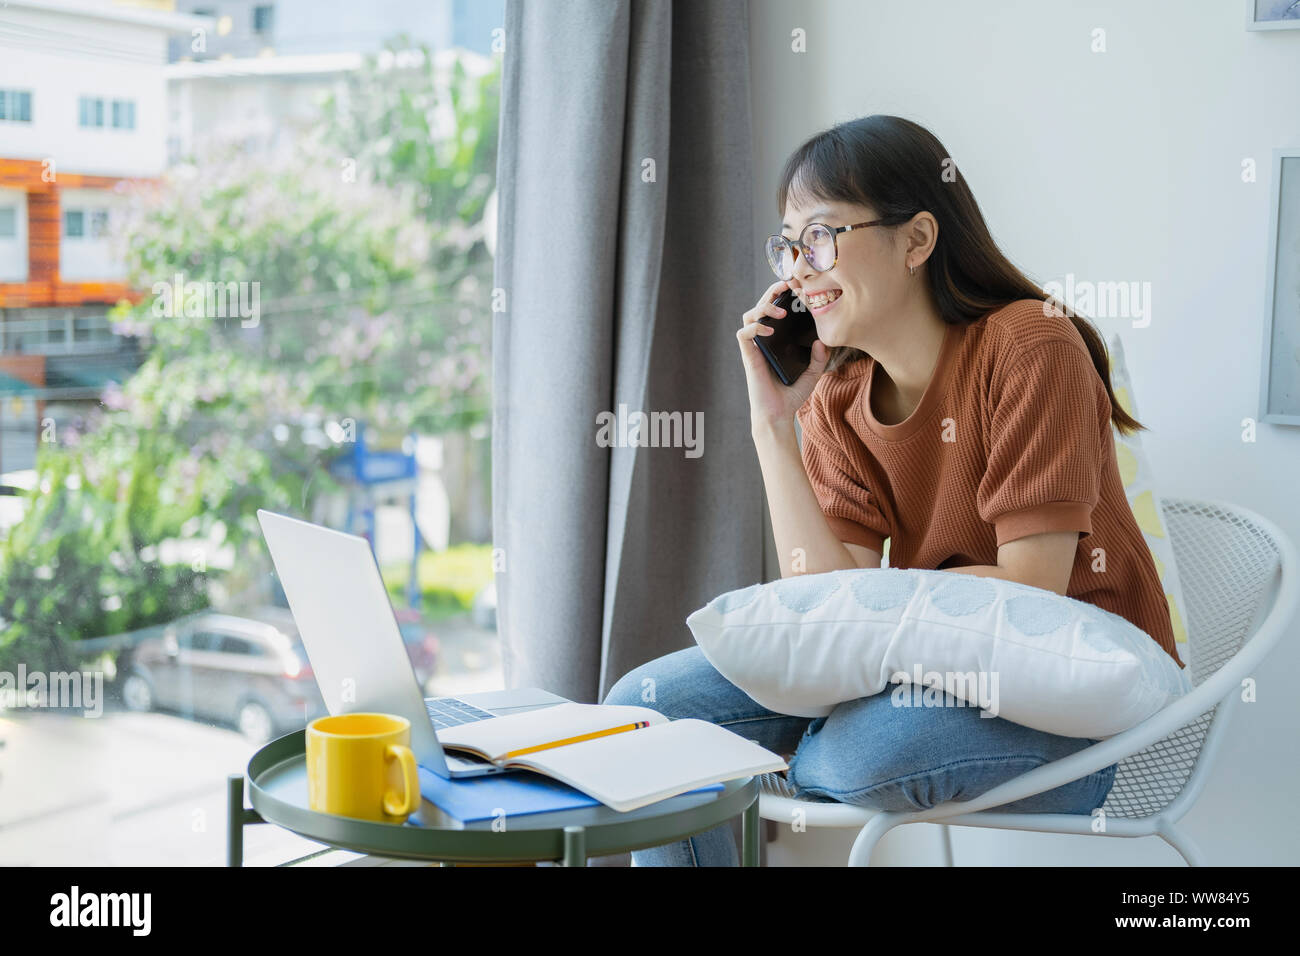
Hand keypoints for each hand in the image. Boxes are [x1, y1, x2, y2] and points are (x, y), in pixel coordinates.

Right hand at [736, 279, 829, 429]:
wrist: (778, 415)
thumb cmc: (791, 395)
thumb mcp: (813, 373)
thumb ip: (819, 357)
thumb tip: (822, 341)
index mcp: (777, 339)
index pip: (776, 309)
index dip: (783, 294)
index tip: (798, 286)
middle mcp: (764, 340)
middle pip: (761, 304)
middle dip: (772, 291)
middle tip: (788, 284)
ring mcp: (755, 347)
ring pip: (750, 314)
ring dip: (764, 306)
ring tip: (781, 312)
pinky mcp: (748, 356)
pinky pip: (743, 333)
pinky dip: (755, 327)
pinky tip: (769, 330)